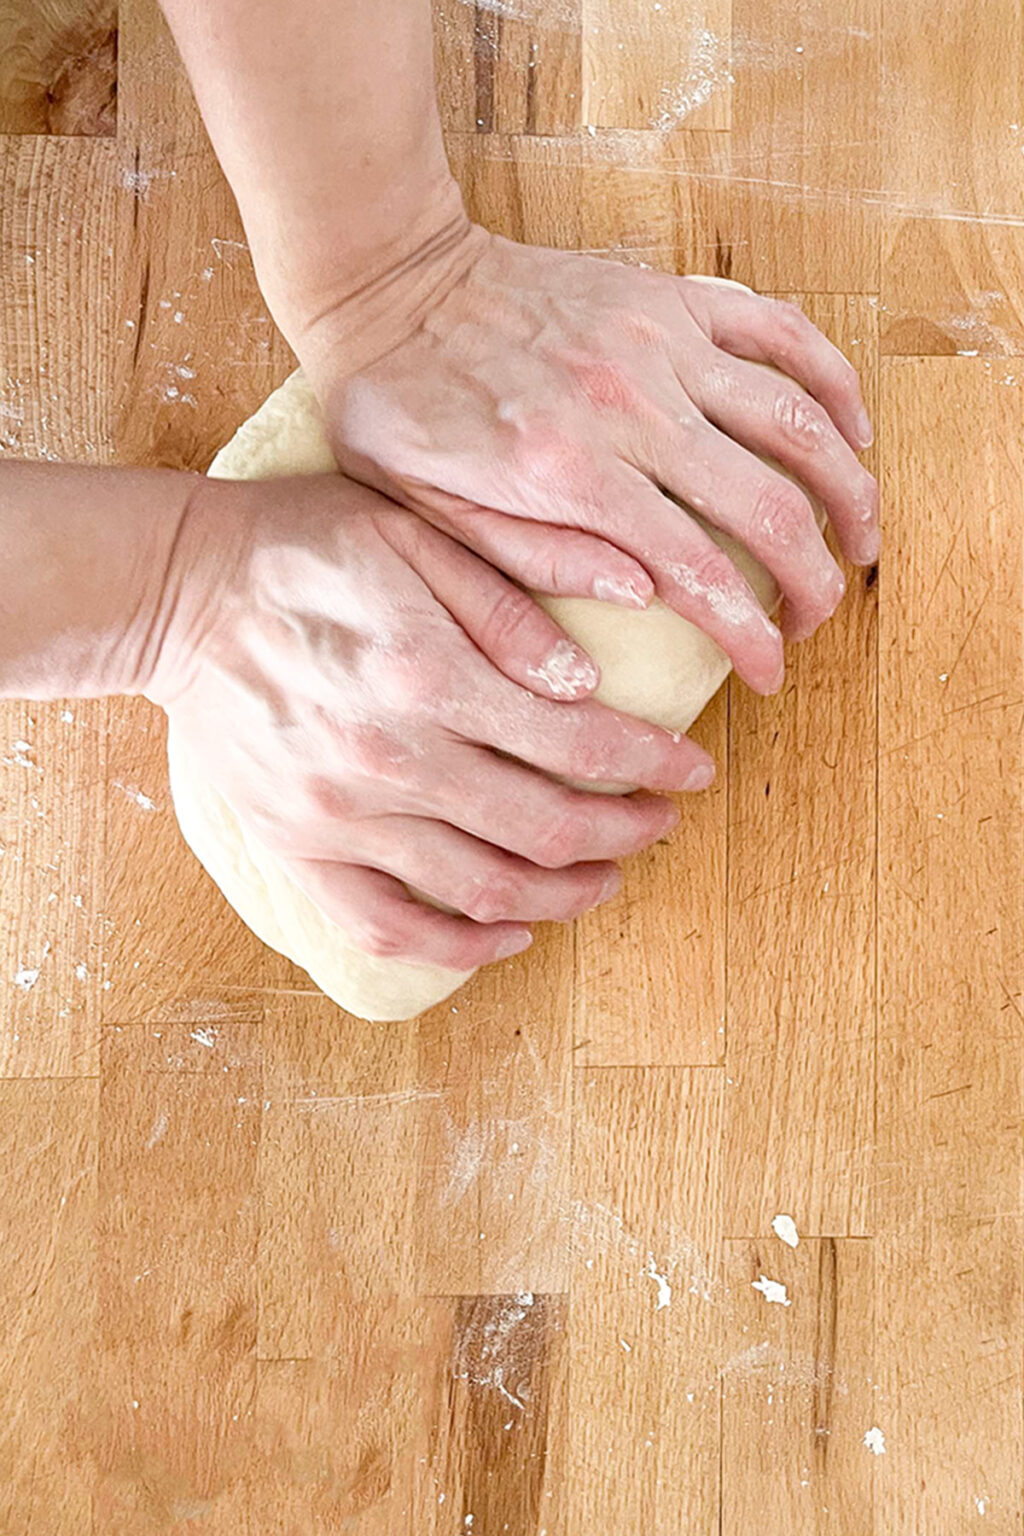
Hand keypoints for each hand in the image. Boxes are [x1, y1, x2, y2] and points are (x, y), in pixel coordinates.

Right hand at [147, 475, 713, 967]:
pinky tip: (509, 933)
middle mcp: (393, 758)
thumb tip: (587, 681)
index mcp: (430, 674)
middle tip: (662, 822)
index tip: (692, 769)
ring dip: (565, 894)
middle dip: (625, 832)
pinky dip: (460, 944)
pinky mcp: (300, 847)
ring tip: (608, 878)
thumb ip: (505, 604)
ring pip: (483, 888)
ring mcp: (342, 814)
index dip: (651, 763)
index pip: (577, 741)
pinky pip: (390, 923)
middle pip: (545, 827)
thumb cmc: (303, 547)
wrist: (179, 593)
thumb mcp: (412, 533)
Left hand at [296, 231, 878, 695]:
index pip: (700, 574)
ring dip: (847, 487)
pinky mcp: (670, 297)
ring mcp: (660, 341)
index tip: (771, 671)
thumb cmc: (401, 410)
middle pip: (770, 504)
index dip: (752, 635)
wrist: (387, 284)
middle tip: (819, 618)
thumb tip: (644, 599)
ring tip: (861, 539)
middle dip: (814, 578)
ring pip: (796, 418)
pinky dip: (829, 379)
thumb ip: (539, 564)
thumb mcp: (436, 516)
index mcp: (571, 474)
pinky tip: (851, 429)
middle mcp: (631, 405)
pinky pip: (780, 331)